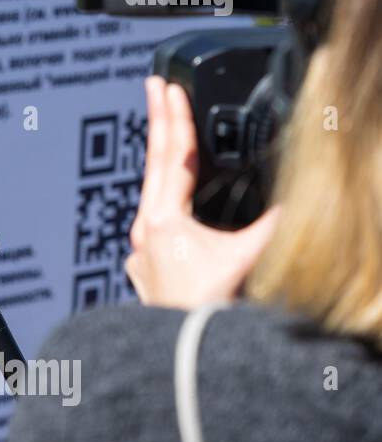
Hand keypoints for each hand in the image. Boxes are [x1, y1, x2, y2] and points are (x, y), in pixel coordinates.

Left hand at [124, 76, 279, 308]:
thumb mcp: (248, 259)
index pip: (171, 156)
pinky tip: (169, 195)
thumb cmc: (208, 310)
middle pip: (153, 165)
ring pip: (151, 193)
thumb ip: (274, 224)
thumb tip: (301, 197)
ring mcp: (141, 250)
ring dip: (159, 160)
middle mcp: (144, 231)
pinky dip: (163, 198)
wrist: (182, 355)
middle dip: (157, 122)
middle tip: (153, 86)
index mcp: (163, 220)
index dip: (174, 117)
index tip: (168, 86)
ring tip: (161, 129)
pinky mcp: (146, 267)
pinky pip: (154, 221)